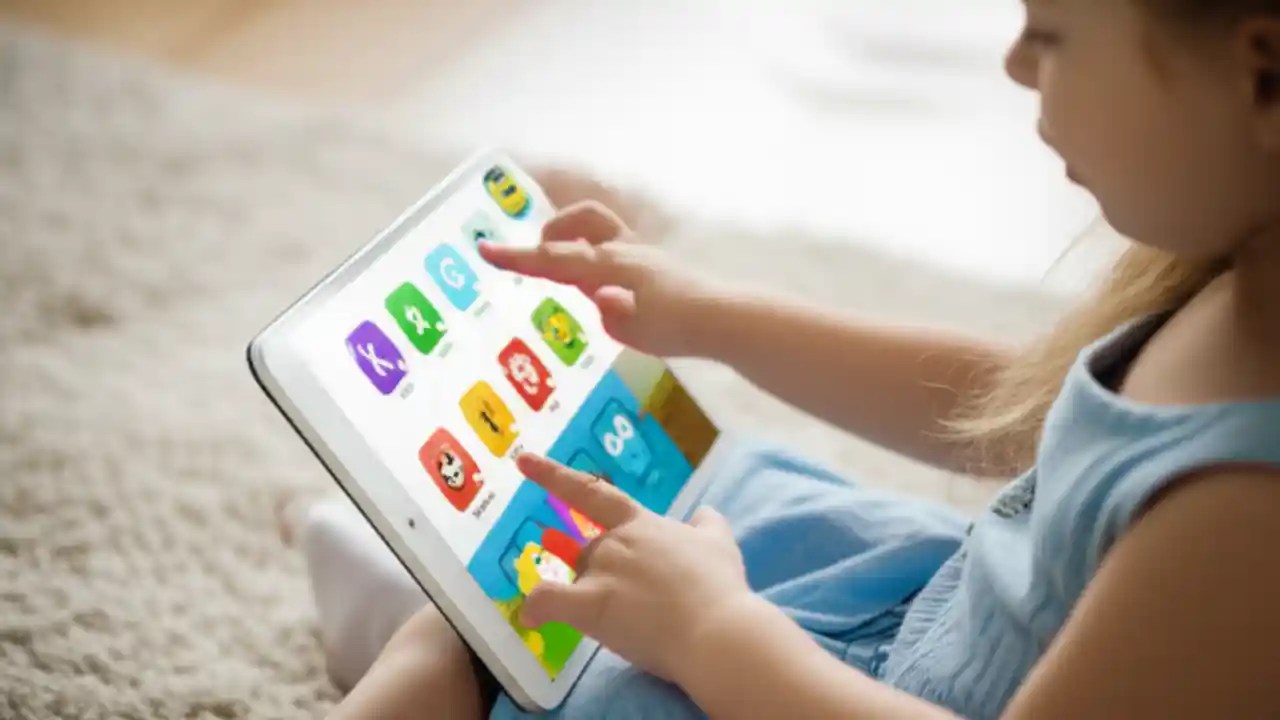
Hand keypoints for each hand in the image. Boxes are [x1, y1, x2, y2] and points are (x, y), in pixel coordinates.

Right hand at [477, 201, 719, 357]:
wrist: (722, 318)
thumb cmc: (678, 326)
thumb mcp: (639, 328)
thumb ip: (614, 311)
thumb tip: (601, 297)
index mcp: (612, 264)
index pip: (556, 258)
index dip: (518, 256)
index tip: (484, 249)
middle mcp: (624, 250)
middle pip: (583, 221)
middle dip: (554, 232)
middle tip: (537, 256)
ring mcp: (640, 253)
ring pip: (600, 228)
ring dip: (575, 237)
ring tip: (563, 267)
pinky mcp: (652, 264)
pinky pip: (613, 245)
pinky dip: (596, 256)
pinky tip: (597, 287)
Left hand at [515, 453, 753, 683]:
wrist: (715, 629)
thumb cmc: (719, 584)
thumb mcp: (719, 542)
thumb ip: (707, 524)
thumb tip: (704, 512)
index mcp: (642, 524)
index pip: (593, 493)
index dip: (555, 476)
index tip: (524, 460)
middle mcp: (615, 542)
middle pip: (587, 551)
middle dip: (602, 577)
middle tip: (631, 602)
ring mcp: (601, 572)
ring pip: (574, 578)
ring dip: (588, 596)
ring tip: (617, 620)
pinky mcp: (592, 606)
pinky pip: (550, 601)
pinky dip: (538, 607)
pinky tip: (534, 617)